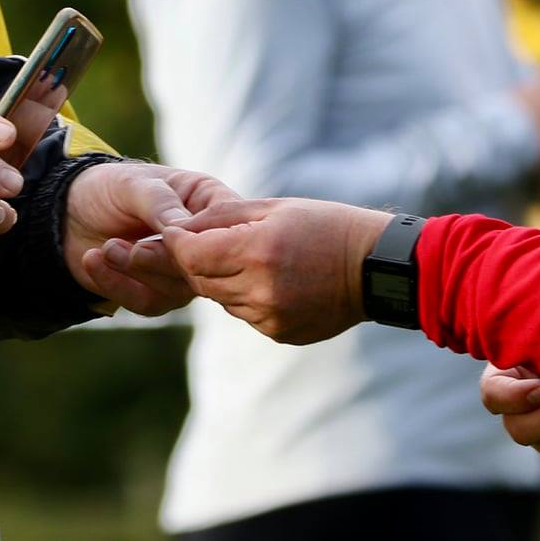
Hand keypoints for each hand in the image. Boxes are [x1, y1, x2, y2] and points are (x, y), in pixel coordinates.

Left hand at [67, 163, 240, 314]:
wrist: (68, 213)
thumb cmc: (107, 187)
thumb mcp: (131, 184)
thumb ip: (160, 203)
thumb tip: (185, 230)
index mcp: (206, 200)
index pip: (227, 226)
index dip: (204, 237)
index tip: (166, 235)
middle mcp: (202, 238)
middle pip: (206, 265)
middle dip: (164, 260)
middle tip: (132, 248)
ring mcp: (182, 269)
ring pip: (179, 290)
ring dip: (138, 271)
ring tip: (107, 248)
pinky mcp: (157, 293)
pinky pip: (150, 303)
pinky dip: (118, 286)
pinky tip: (94, 261)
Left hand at [157, 197, 391, 343]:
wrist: (372, 268)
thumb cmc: (324, 226)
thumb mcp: (273, 208)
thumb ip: (221, 216)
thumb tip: (179, 226)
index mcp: (257, 251)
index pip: (190, 253)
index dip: (173, 242)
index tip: (167, 231)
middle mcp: (260, 289)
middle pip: (199, 279)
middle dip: (187, 261)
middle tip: (182, 245)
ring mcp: (270, 317)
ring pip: (219, 298)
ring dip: (216, 278)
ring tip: (230, 256)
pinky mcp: (279, 332)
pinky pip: (244, 313)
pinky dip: (241, 296)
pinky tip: (260, 278)